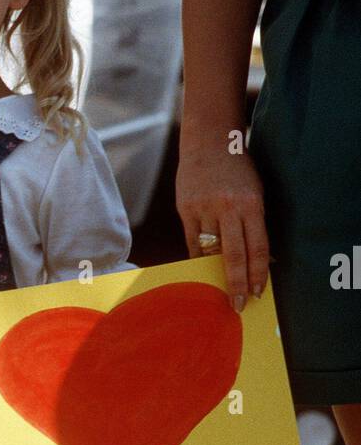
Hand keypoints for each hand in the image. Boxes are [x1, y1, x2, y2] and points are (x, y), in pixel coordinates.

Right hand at [176, 144, 272, 311]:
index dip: (257, 273)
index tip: (257, 292)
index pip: (257, 247)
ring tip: (220, 290)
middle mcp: (227, 207)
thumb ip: (254, 222)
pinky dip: (199, 258)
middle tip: (239, 305)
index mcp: (250, 203)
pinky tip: (203, 270)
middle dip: (237, 283)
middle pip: (233, 255)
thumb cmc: (237, 169)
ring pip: (210, 251)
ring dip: (216, 274)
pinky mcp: (185, 209)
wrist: (208, 140)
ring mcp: (204, 208)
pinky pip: (192, 242)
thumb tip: (258, 258)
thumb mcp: (254, 191)